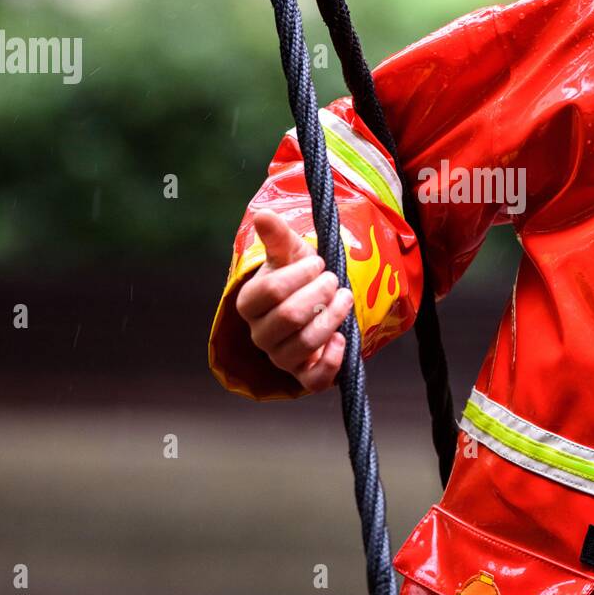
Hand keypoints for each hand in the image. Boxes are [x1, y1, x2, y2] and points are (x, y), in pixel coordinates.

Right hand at [234, 210, 353, 391]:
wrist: (312, 303)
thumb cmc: (297, 276)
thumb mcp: (289, 252)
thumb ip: (276, 235)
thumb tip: (263, 214)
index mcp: (249, 303)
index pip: (271, 291)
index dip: (300, 275)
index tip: (318, 263)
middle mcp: (260, 334)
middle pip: (290, 316)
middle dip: (320, 294)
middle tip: (334, 281)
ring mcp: (280, 357)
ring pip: (305, 343)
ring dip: (332, 318)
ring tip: (344, 299)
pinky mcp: (302, 375)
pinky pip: (315, 380)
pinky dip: (333, 359)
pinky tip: (342, 338)